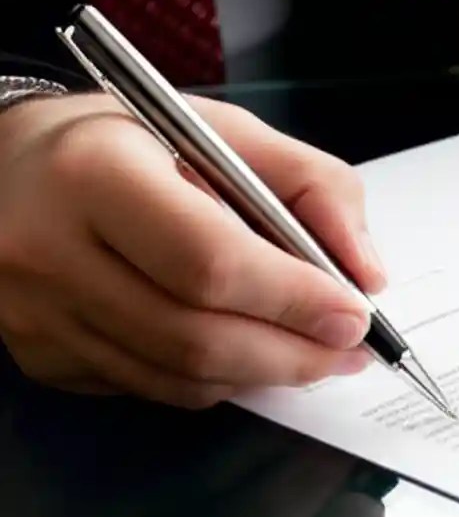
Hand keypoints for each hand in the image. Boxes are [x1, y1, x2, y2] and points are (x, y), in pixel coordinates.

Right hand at [0, 93, 387, 407]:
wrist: (11, 167)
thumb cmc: (130, 143)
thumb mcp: (223, 129)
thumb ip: (311, 185)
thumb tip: (365, 271)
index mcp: (95, 174)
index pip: (210, 262)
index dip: (294, 299)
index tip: (354, 314)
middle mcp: (50, 250)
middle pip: (197, 336)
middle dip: (293, 353)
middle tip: (350, 350)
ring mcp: (38, 314)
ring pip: (179, 376)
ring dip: (265, 374)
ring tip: (315, 354)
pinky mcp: (43, 356)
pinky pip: (153, 387)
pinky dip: (218, 379)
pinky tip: (248, 353)